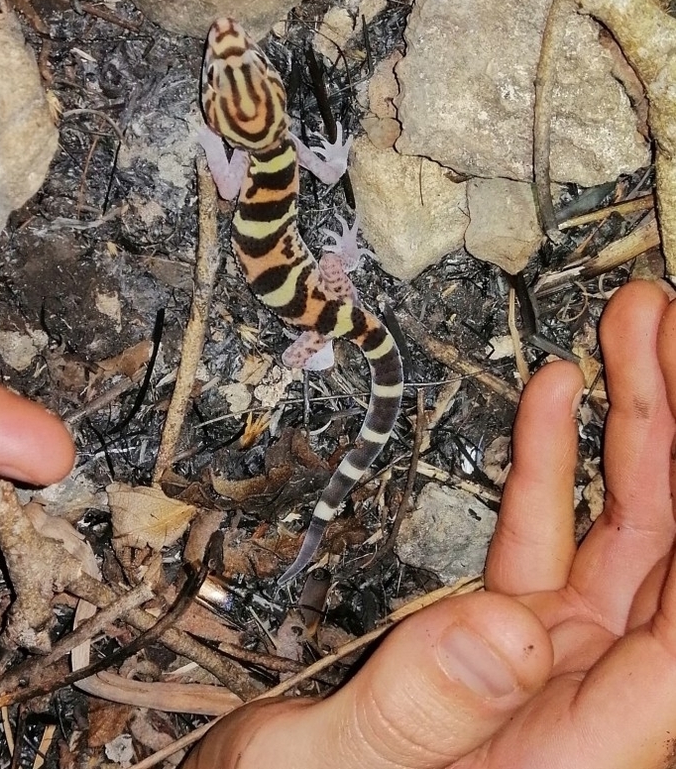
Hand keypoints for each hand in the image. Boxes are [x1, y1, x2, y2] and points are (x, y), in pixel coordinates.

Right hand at [184, 279, 675, 768]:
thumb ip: (411, 714)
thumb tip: (510, 636)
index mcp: (561, 756)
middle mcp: (572, 703)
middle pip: (670, 562)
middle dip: (670, 436)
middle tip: (666, 333)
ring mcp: (540, 661)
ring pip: (623, 534)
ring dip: (628, 429)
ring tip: (630, 338)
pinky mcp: (500, 632)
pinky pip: (547, 534)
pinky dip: (549, 460)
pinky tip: (552, 399)